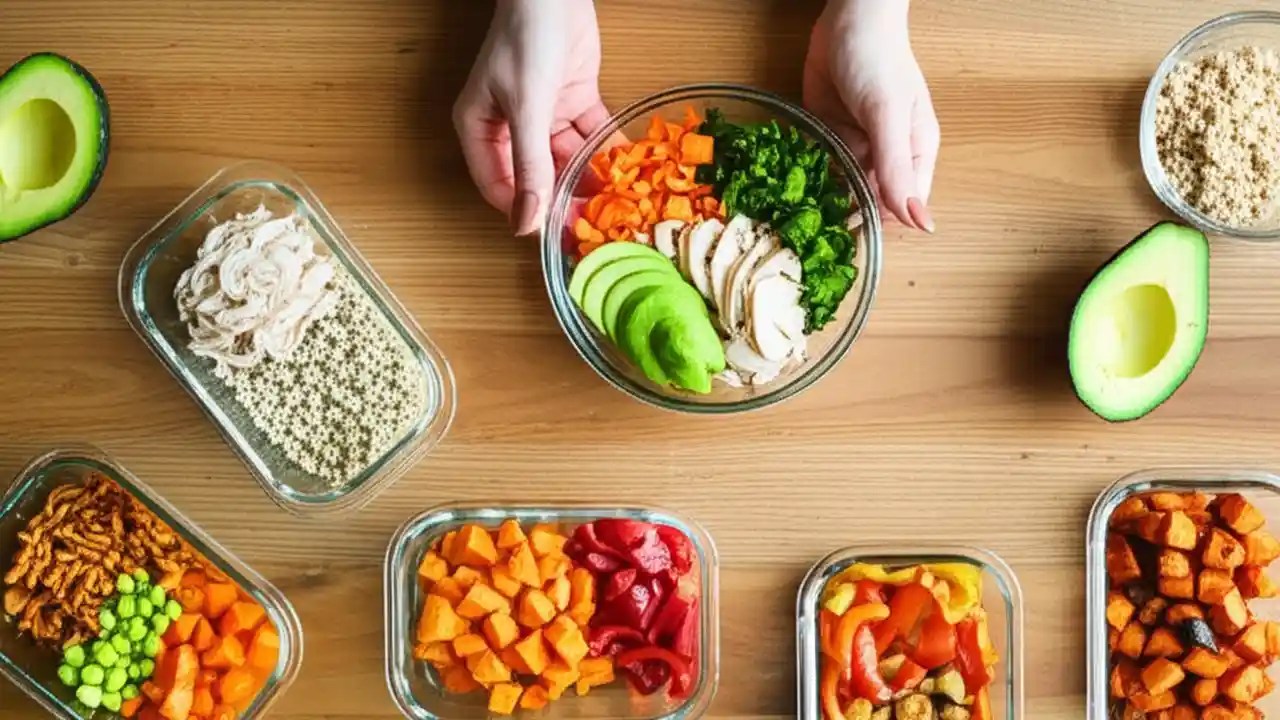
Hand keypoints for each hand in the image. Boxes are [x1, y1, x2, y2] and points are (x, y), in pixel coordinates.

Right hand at [453, 0, 609, 235]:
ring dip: (590, 178)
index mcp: (480, 130)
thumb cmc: (525, 40)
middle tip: (594, 225)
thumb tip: (526, 222)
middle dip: (564, 198)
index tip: (554, 235)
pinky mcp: (575, 102)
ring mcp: (545, 116)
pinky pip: (591, 136)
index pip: (499, 186)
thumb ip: (530, 165)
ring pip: (568, 159)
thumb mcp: (526, 108)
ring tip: (617, 204)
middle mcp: (510, 128)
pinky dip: (608, 151)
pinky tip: (629, 173)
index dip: (525, 212)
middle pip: (537, 177)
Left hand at [803, 0, 938, 231]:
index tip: (849, 246)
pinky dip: (804, 176)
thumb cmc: (880, 62)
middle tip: (811, 241)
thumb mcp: (888, 119)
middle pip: (868, 201)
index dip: (879, 228)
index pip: (901, 208)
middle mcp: (885, 156)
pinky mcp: (827, 133)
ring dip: (820, 201)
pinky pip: (817, 164)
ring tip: (792, 223)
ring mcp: (854, 145)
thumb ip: (897, 170)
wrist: (848, 17)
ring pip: (839, 186)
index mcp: (913, 155)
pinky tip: (784, 195)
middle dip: (844, 219)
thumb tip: (923, 226)